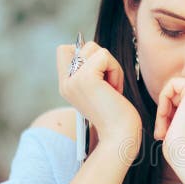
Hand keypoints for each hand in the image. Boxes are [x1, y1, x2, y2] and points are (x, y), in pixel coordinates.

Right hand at [56, 41, 141, 156]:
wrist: (120, 137)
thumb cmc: (117, 117)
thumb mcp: (100, 91)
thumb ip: (93, 72)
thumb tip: (98, 52)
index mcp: (67, 86)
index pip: (64, 50)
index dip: (85, 54)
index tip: (100, 77)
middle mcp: (66, 82)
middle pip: (83, 46)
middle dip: (103, 61)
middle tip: (109, 86)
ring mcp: (73, 79)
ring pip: (94, 48)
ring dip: (111, 66)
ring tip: (112, 89)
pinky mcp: (86, 78)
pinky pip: (104, 56)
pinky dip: (115, 71)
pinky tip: (115, 90)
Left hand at [153, 77, 184, 169]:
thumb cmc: (183, 149)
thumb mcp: (184, 126)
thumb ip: (181, 110)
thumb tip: (170, 94)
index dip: (173, 114)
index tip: (167, 132)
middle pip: (180, 92)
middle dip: (167, 111)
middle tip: (162, 133)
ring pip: (174, 89)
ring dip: (164, 110)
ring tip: (163, 130)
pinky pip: (171, 85)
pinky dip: (163, 101)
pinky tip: (164, 117)